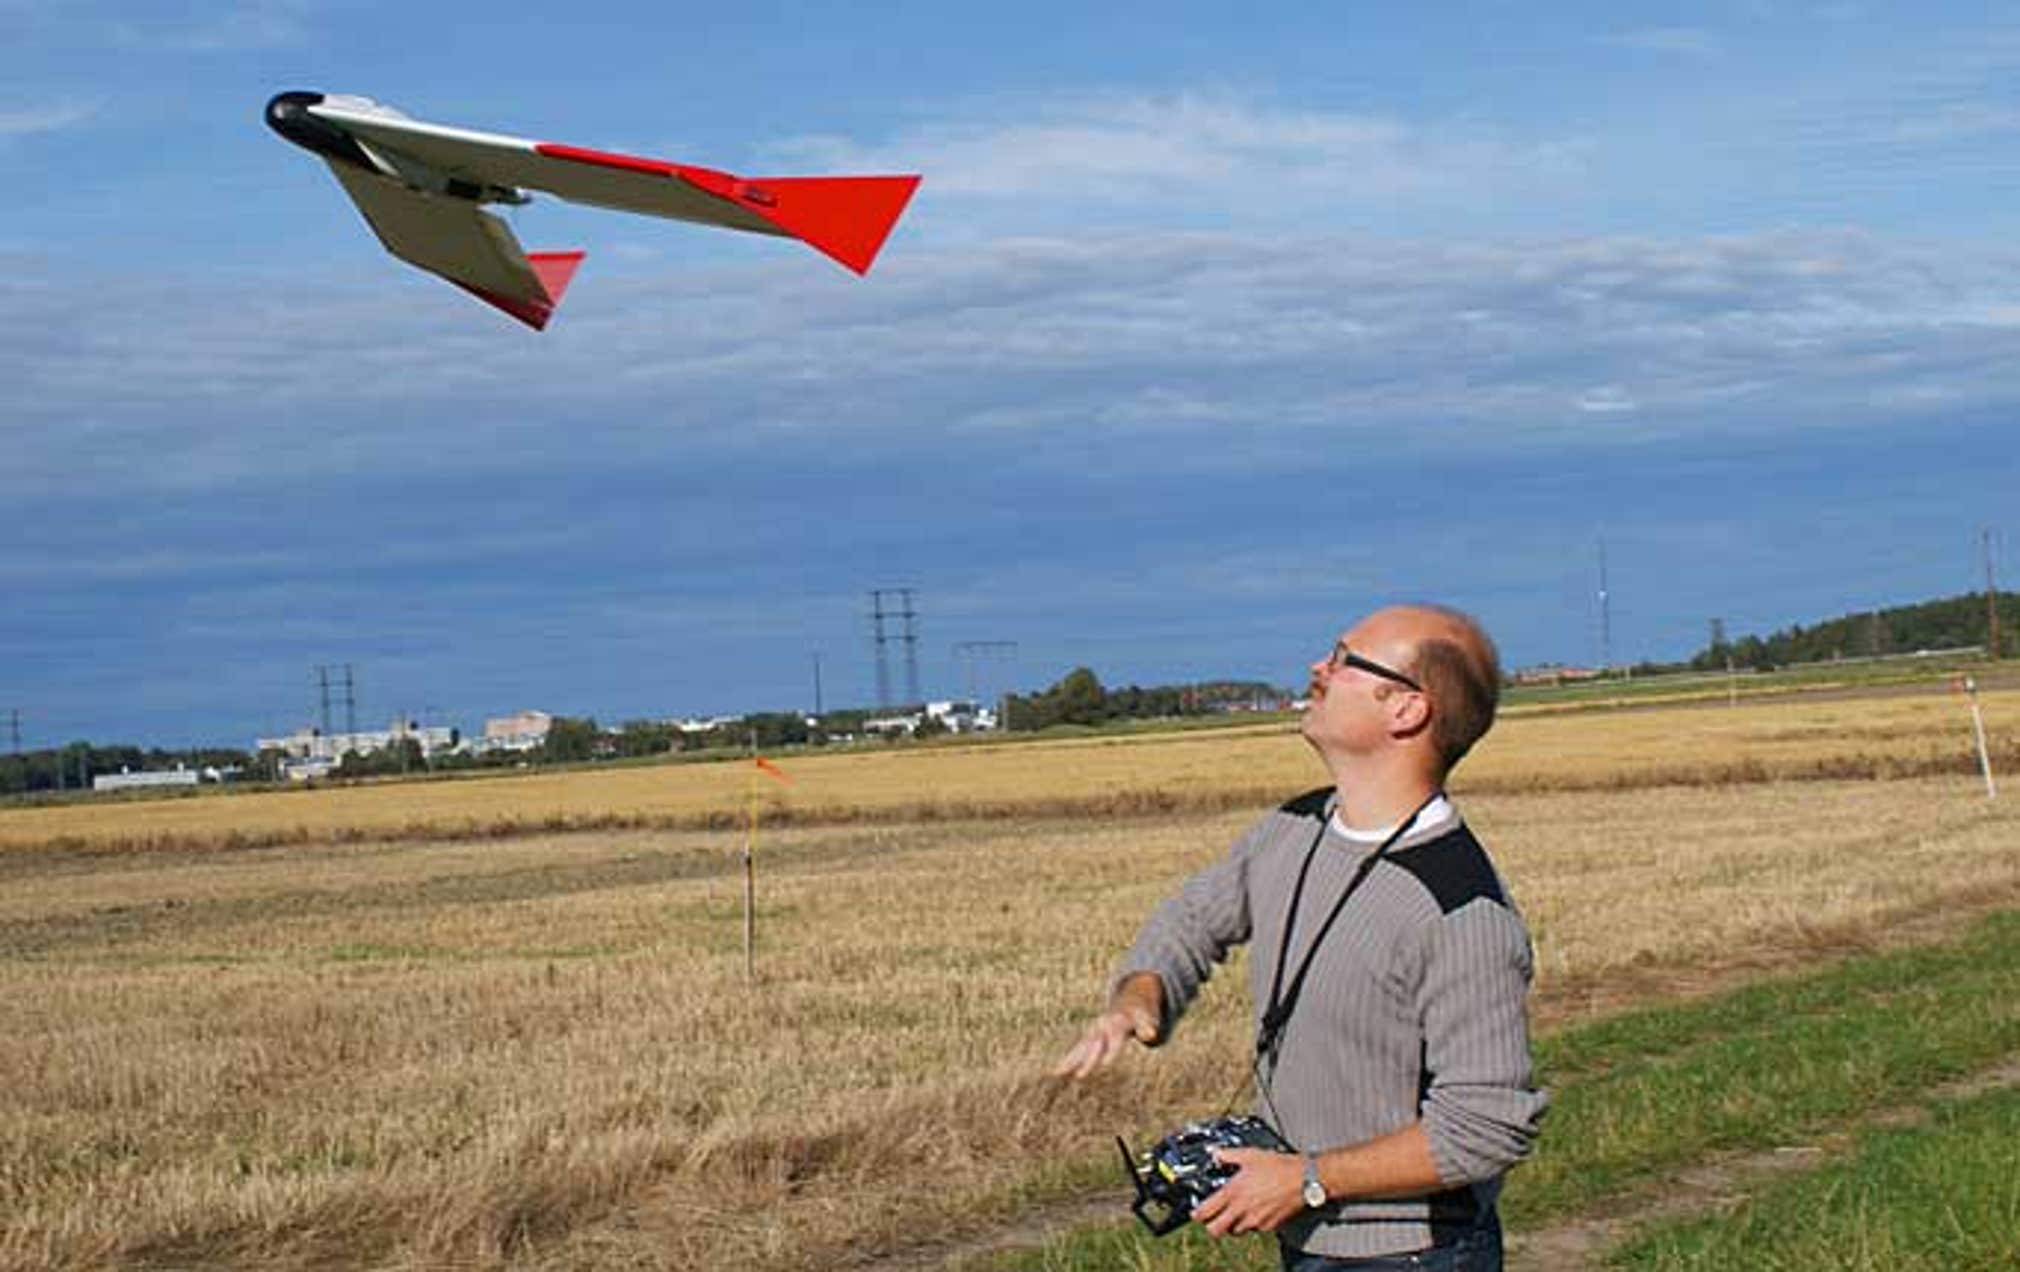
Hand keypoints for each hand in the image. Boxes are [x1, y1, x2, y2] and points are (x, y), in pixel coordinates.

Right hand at [1050, 1002, 1158, 1079]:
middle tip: (1080, 1076)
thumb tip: (1150, 1035)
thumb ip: (1148, 1026)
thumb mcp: (1148, 1018)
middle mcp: (1102, 1027)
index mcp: (1117, 1023)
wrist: (1128, 1003)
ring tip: (1057, 1072)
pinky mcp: (1089, 1038)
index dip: (1111, 1050)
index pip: (1114, 1039)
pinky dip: (1068, 1060)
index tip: (1106, 1064)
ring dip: (1070, 1060)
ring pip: (1081, 1047)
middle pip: (1094, 1045)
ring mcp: (1094, 1032)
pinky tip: (1057, 1072)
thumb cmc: (1141, 1015)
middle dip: (1088, 1060)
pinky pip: (1077, 1050)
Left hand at [1192, 1148, 1306, 1236]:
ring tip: (1236, 1212)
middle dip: (1211, 1225)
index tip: (1196, 1213)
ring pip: (1235, 1231)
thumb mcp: (1250, 1154)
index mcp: (1233, 1192)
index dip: (1197, 1214)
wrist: (1303, 1180)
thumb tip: (1216, 1153)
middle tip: (1213, 1217)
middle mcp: (1242, 1209)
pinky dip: (1251, 1223)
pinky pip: (1254, 1230)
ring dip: (1232, 1224)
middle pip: (1216, 1231)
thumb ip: (1228, 1155)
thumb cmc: (1279, 1166)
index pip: (1205, 1212)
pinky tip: (1254, 1210)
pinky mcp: (1268, 1226)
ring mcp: (1255, 1221)